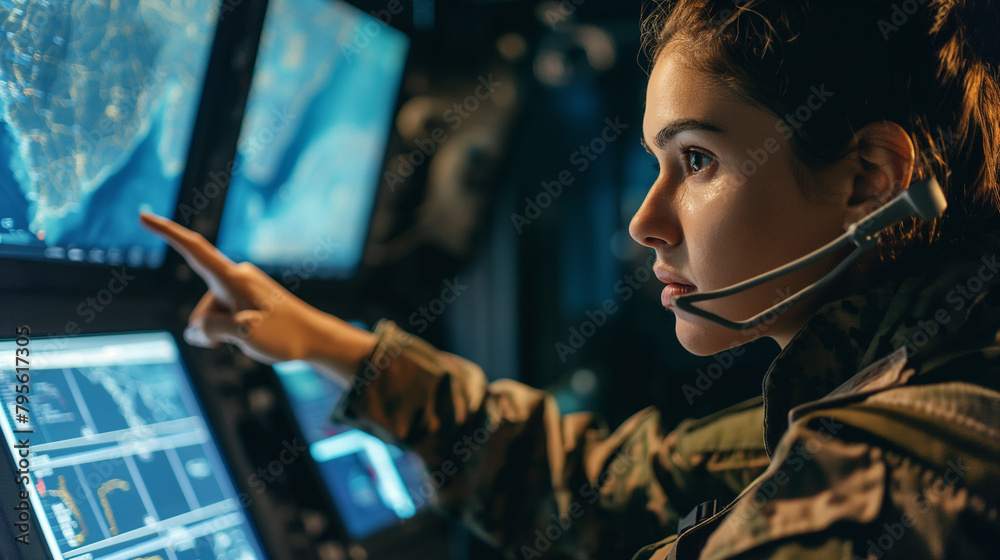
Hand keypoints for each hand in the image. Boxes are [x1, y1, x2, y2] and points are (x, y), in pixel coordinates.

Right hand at [139, 213, 373, 380]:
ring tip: (255, 336)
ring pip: (210, 317)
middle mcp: (235, 277)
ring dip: (221, 333)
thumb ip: (211, 329)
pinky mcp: (246, 299)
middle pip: (201, 308)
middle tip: (246, 336)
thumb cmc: (284, 335)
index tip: (144, 217)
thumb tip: (194, 330)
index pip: (194, 249)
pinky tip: (252, 335)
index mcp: (233, 278)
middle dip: (208, 329)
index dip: (167, 233)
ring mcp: (241, 288)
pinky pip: (222, 317)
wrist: (315, 339)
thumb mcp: (243, 335)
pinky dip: (228, 331)